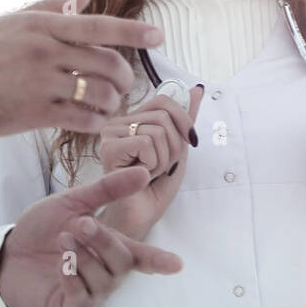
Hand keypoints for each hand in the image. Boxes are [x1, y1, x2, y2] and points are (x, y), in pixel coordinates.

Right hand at [0, 0, 163, 135]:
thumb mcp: (11, 21)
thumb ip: (50, 8)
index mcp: (43, 26)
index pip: (99, 26)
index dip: (133, 32)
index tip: (159, 37)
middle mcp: (46, 52)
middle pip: (107, 62)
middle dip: (124, 76)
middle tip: (124, 83)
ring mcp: (41, 84)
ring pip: (98, 92)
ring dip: (112, 101)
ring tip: (109, 104)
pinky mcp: (34, 114)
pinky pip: (81, 118)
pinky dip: (96, 121)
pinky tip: (95, 120)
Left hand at [0, 166, 182, 306]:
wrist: (8, 250)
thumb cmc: (42, 228)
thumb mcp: (73, 201)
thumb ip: (108, 190)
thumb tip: (143, 172)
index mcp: (108, 246)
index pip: (140, 254)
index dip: (158, 260)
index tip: (177, 264)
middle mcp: (103, 271)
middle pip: (121, 261)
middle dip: (103, 240)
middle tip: (80, 223)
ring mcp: (88, 291)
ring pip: (104, 279)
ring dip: (84, 256)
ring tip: (62, 239)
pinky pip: (81, 297)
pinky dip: (72, 276)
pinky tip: (60, 262)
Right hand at [96, 85, 204, 239]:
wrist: (140, 217)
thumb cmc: (155, 187)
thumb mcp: (178, 147)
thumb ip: (185, 119)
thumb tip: (197, 89)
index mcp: (133, 119)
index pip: (165, 100)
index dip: (183, 121)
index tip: (186, 143)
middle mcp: (118, 123)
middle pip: (164, 115)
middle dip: (174, 146)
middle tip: (160, 166)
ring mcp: (110, 134)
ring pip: (158, 130)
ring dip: (163, 159)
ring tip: (149, 173)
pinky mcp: (108, 149)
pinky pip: (147, 143)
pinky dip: (153, 164)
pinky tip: (140, 176)